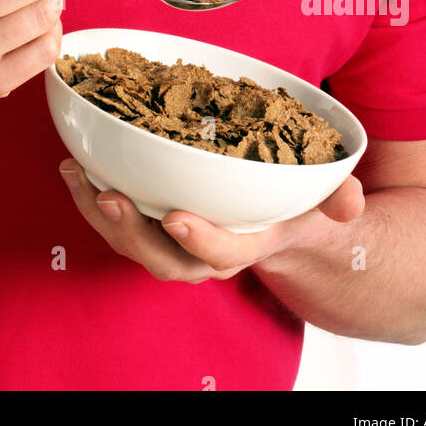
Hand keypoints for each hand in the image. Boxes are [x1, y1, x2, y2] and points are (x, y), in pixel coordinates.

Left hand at [59, 159, 365, 281]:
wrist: (270, 219)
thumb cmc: (291, 204)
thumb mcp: (319, 199)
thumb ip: (336, 197)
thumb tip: (350, 200)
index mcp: (243, 246)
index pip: (221, 255)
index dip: (199, 241)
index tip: (177, 218)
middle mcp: (202, 254)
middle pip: (164, 259)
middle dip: (134, 233)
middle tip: (112, 198)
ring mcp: (170, 244)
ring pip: (131, 243)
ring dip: (101, 214)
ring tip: (78, 177)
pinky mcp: (147, 225)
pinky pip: (116, 222)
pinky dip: (91, 197)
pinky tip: (74, 166)